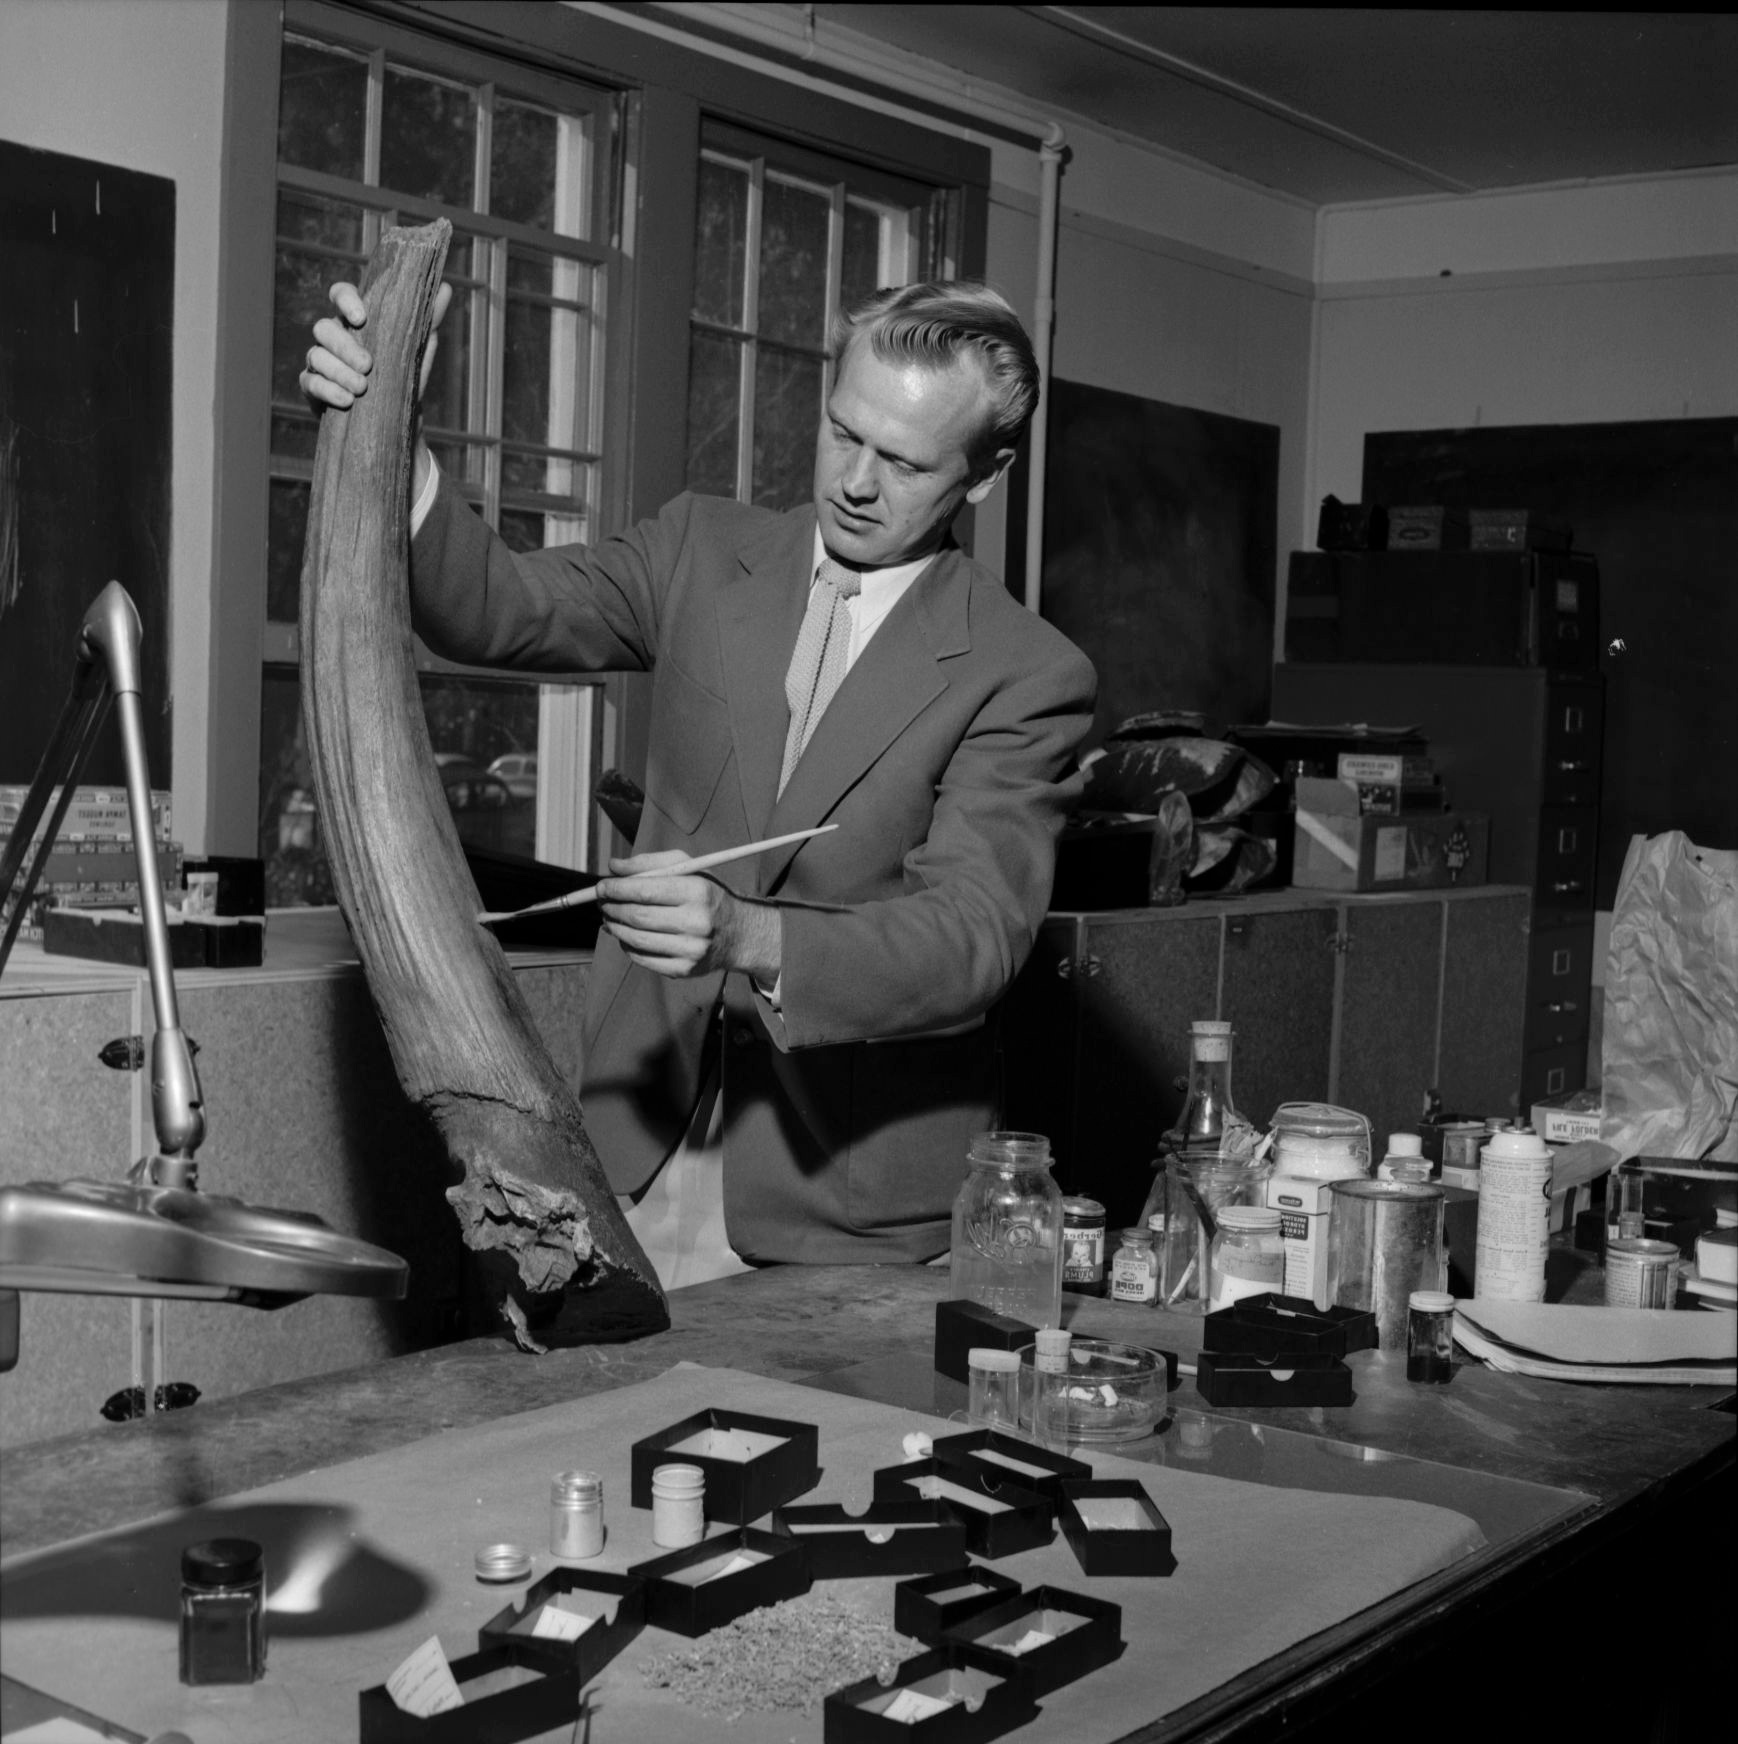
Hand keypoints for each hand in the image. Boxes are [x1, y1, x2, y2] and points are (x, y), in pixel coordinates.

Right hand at [299, 280, 451, 493]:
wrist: (396, 422)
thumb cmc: (404, 378)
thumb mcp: (418, 351)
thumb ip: (429, 320)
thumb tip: (446, 287)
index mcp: (355, 321)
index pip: (340, 294)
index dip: (346, 300)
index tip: (362, 317)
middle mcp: (334, 337)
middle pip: (323, 327)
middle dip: (344, 346)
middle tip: (368, 366)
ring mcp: (320, 361)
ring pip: (316, 355)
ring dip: (338, 371)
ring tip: (362, 388)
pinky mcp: (313, 387)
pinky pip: (309, 382)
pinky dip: (327, 390)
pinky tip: (347, 401)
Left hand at [598, 850, 781, 982]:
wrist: (739, 934)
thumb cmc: (708, 895)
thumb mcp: (689, 869)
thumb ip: (650, 863)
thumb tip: (613, 868)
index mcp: (698, 892)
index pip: (645, 891)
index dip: (616, 889)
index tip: (601, 886)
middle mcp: (697, 922)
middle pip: (637, 916)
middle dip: (612, 908)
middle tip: (602, 902)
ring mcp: (690, 950)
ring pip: (635, 939)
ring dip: (614, 927)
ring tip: (609, 917)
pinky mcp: (684, 970)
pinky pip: (642, 959)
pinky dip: (626, 945)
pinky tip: (625, 935)